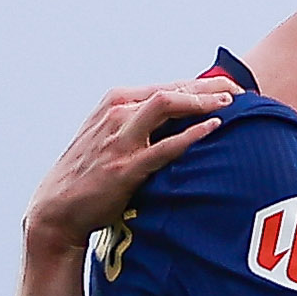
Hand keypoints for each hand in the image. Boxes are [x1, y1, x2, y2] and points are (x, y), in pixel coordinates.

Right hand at [23, 75, 236, 255]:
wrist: (56, 210)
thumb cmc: (89, 176)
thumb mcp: (110, 138)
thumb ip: (139, 125)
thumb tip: (178, 123)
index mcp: (116, 102)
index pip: (167, 86)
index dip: (201, 85)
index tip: (228, 90)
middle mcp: (117, 113)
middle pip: (172, 89)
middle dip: (210, 87)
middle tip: (240, 91)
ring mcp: (120, 139)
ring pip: (167, 105)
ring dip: (202, 101)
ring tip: (231, 104)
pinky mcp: (124, 167)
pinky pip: (163, 146)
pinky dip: (190, 135)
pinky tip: (213, 127)